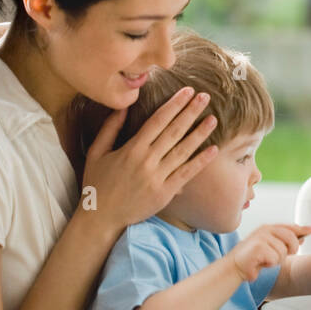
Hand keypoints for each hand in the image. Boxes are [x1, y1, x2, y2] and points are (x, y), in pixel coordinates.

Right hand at [82, 87, 219, 230]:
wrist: (100, 218)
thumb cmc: (97, 184)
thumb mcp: (97, 153)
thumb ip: (109, 128)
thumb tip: (123, 106)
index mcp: (132, 148)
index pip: (158, 120)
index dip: (174, 105)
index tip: (187, 91)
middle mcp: (147, 160)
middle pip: (174, 131)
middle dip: (190, 112)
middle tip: (205, 97)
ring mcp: (157, 177)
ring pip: (183, 151)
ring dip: (200, 134)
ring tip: (213, 119)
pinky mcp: (165, 193)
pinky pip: (186, 174)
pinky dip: (200, 162)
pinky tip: (213, 150)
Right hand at [231, 224, 310, 281]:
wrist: (234, 267)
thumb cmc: (253, 258)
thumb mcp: (271, 248)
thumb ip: (285, 242)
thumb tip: (302, 237)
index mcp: (268, 228)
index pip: (289, 227)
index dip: (302, 229)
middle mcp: (265, 229)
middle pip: (291, 238)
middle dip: (290, 250)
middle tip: (278, 257)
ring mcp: (261, 237)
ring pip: (283, 252)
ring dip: (276, 260)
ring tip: (265, 260)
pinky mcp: (258, 247)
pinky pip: (275, 258)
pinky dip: (269, 264)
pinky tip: (260, 263)